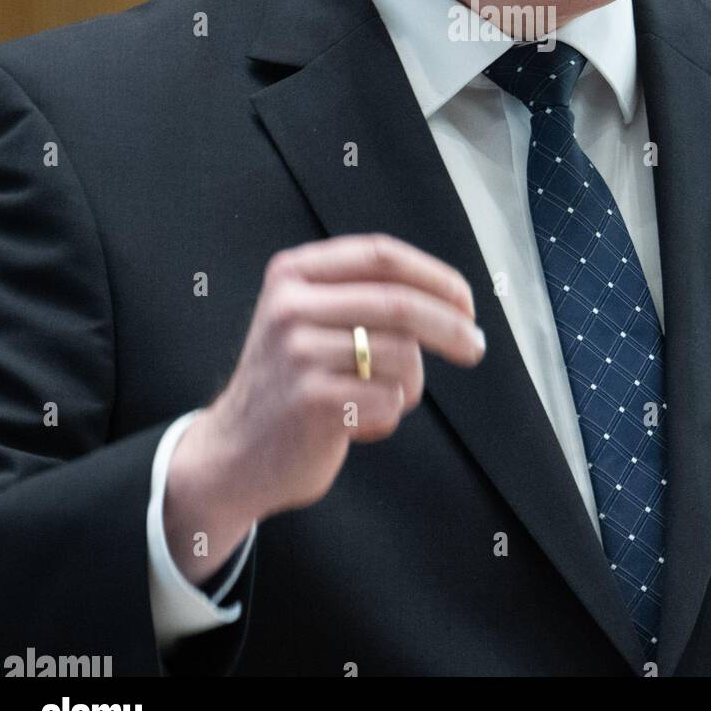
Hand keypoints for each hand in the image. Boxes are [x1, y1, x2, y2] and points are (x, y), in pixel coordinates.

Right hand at [164, 234, 484, 578]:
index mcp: (293, 274)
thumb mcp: (307, 319)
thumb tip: (454, 299)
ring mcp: (299, 354)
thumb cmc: (292, 383)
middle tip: (477, 347)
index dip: (434, 275)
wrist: (233, 455)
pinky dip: (388, 416)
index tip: (466, 301)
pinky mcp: (313, 402)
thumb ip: (361, 295)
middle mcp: (291, 307)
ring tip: (377, 399)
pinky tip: (354, 425)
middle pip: (401, 303)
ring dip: (409, 385)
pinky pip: (390, 400)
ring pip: (402, 356)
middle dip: (452, 326)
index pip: (381, 255)